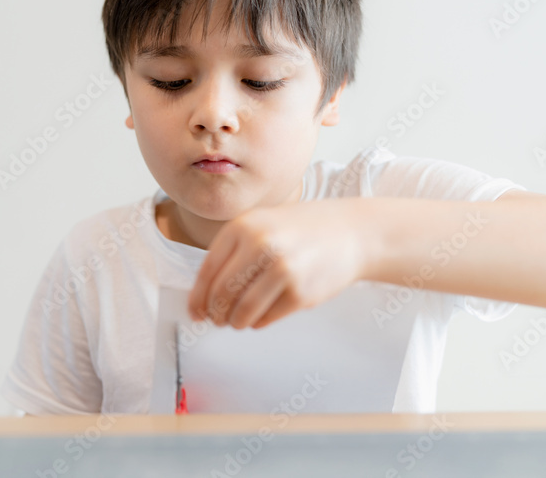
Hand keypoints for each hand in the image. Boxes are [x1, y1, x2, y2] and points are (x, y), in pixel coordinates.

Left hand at [186, 199, 374, 329]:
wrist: (350, 232)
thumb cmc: (301, 229)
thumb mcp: (261, 224)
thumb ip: (234, 251)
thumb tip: (206, 294)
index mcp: (243, 227)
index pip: (208, 271)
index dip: (198, 297)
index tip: (195, 312)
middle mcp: (260, 246)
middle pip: (222, 293)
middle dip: (216, 313)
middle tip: (216, 320)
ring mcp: (281, 270)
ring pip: (242, 311)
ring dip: (235, 321)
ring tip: (237, 321)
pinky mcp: (300, 293)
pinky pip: (266, 318)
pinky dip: (258, 322)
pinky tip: (259, 317)